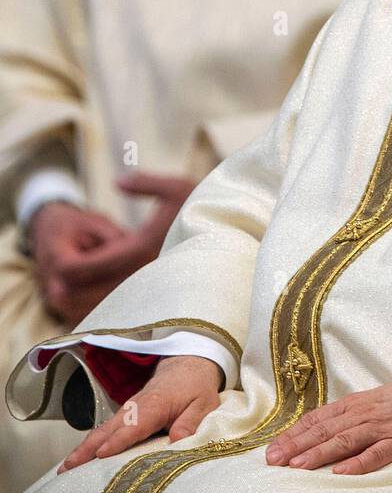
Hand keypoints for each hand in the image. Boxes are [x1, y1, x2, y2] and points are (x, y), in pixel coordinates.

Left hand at [44, 173, 196, 318]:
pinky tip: (101, 305)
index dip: (71, 267)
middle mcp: (149, 274)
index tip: (57, 263)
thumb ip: (145, 184)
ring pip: (111, 306)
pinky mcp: (164, 296)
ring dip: (87, 303)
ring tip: (70, 298)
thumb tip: (117, 181)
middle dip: (72, 291)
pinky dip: (109, 310)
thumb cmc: (209, 208)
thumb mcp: (178, 186)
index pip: (94, 266)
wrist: (238, 236)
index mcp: (144, 248)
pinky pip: (129, 311)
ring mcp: (157, 287)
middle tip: (52, 287)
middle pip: (96, 292)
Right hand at [57, 354, 222, 472]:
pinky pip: (106, 429)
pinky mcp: (125, 414)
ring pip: (102, 430)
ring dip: (83, 447)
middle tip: (67, 468)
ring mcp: (127, 410)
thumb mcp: (203, 403)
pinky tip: (79, 458)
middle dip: (88, 448)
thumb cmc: (195, 387)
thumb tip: (177, 439)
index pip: (134, 425)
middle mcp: (135, 407)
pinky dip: (90, 443)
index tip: (102, 455)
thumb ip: (191, 421)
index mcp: (155, 405)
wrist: (187, 364)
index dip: (118, 440)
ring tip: (65, 468)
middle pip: (109, 429)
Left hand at [265, 374, 391, 475]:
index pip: (320, 417)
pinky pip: (378, 453)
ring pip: (346, 440)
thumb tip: (324, 427)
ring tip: (297, 466)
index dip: (296, 432)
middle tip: (273, 459)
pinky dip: (359, 462)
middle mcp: (367, 413)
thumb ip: (353, 413)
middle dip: (298, 445)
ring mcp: (385, 427)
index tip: (274, 446)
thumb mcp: (378, 400)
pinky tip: (342, 472)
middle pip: (326, 429)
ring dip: (320, 453)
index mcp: (359, 403)